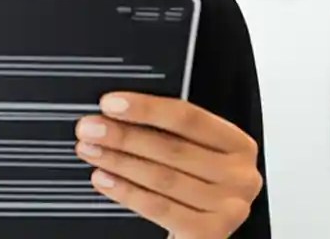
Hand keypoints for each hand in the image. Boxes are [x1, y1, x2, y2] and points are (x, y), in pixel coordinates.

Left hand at [74, 92, 262, 238]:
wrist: (201, 229)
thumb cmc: (190, 181)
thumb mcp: (189, 150)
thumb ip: (163, 130)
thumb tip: (115, 114)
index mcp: (237, 144)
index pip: (188, 117)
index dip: (146, 108)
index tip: (110, 104)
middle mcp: (240, 175)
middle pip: (172, 148)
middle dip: (123, 136)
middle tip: (89, 129)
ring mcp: (229, 207)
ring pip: (162, 178)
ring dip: (118, 162)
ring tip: (90, 151)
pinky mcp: (210, 233)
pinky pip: (160, 208)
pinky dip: (126, 192)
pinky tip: (103, 179)